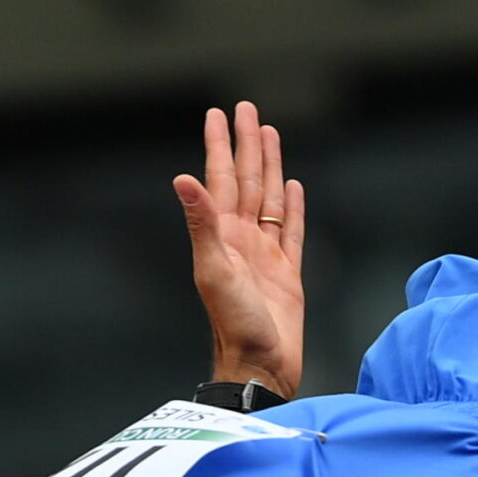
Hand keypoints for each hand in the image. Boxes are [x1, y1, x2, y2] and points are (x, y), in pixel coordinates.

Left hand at [175, 101, 305, 399]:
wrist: (260, 366)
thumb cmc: (235, 325)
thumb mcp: (213, 271)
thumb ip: (202, 224)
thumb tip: (183, 179)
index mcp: (222, 236)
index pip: (221, 178)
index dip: (220, 146)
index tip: (218, 114)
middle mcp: (242, 240)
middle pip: (247, 181)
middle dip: (246, 145)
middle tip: (247, 110)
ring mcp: (265, 256)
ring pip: (269, 199)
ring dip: (270, 167)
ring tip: (270, 136)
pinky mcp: (287, 274)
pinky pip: (292, 232)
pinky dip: (293, 208)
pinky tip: (294, 188)